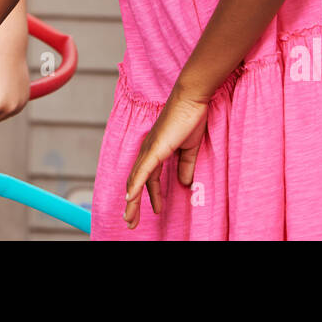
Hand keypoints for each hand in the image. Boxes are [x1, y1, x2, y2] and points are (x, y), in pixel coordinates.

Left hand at [123, 91, 209, 229]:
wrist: (192, 99)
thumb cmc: (190, 118)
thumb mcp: (189, 148)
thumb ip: (186, 165)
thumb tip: (184, 183)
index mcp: (156, 151)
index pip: (149, 178)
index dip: (150, 195)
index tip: (154, 210)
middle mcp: (149, 151)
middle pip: (137, 182)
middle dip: (134, 204)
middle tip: (131, 222)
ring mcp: (150, 150)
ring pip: (136, 181)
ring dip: (132, 201)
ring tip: (129, 218)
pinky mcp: (155, 149)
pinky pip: (143, 172)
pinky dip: (135, 186)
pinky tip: (130, 199)